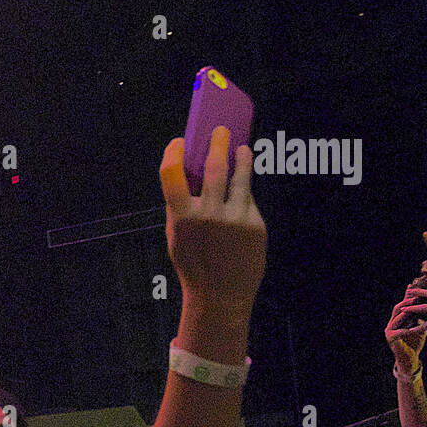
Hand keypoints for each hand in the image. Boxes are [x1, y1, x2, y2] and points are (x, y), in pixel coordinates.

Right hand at [159, 127, 265, 312]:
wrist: (220, 295)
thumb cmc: (194, 264)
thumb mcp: (176, 236)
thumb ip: (179, 207)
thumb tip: (187, 174)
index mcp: (182, 216)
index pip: (171, 173)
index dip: (173, 152)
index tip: (180, 141)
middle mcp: (209, 214)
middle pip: (213, 166)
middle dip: (217, 143)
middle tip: (220, 131)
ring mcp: (234, 218)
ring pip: (240, 177)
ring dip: (241, 158)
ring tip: (242, 149)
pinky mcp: (254, 224)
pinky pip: (248, 199)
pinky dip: (244, 191)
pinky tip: (243, 187)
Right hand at [385, 292, 426, 370]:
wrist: (409, 360)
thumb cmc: (415, 343)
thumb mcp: (419, 327)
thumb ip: (420, 317)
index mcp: (397, 319)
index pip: (403, 304)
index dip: (408, 296)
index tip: (415, 286)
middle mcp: (391, 323)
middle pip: (398, 308)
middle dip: (408, 301)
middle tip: (417, 295)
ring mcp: (389, 331)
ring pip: (398, 318)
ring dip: (408, 312)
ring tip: (417, 307)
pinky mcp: (391, 339)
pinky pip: (400, 331)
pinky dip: (408, 328)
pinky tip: (415, 326)